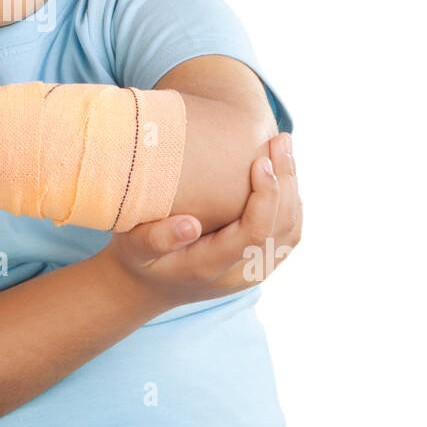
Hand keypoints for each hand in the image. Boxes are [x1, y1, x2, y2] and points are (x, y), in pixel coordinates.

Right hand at [98, 131, 300, 311]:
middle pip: (280, 228)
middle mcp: (239, 273)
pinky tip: (282, 170)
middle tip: (281, 139)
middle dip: (286, 180)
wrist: (149, 287)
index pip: (254, 232)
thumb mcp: (133, 248)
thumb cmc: (138, 258)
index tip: (261, 160)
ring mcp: (253, 270)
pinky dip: (291, 200)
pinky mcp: (260, 263)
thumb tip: (189, 225)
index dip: (265, 195)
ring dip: (292, 187)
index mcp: (210, 267)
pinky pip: (288, 233)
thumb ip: (155, 239)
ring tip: (285, 147)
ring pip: (290, 230)